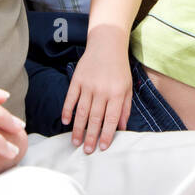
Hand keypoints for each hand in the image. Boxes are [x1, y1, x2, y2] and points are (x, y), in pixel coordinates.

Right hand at [61, 38, 131, 153]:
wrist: (107, 44)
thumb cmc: (119, 68)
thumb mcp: (128, 87)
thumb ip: (126, 108)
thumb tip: (122, 128)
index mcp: (117, 93)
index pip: (111, 119)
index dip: (107, 135)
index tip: (103, 147)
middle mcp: (102, 90)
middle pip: (95, 118)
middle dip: (91, 136)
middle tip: (87, 151)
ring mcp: (88, 85)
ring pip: (81, 111)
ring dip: (78, 128)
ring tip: (75, 142)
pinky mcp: (77, 79)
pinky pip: (70, 98)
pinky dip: (67, 110)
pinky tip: (65, 121)